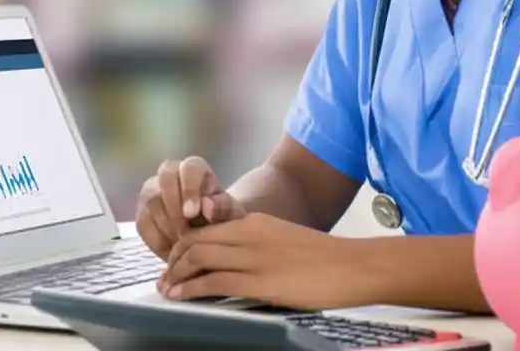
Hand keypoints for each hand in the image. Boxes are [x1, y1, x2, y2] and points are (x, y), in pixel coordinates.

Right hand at [135, 156, 246, 259]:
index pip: (189, 168)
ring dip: (167, 226)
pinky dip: (157, 239)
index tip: (192, 213)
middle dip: (175, 208)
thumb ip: (223, 207)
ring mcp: (152, 191)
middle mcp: (170, 173)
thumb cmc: (222, 218)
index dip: (189, 189)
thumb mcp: (231, 214)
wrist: (209, 235)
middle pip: (165, 180)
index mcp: (195, 168)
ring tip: (184, 244)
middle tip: (187, 232)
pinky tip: (172, 251)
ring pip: (151, 201)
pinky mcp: (143, 212)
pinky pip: (143, 223)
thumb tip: (207, 205)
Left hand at [158, 213, 370, 309]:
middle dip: (174, 261)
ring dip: (176, 275)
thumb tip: (239, 266)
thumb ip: (260, 247)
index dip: (183, 245)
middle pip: (196, 241)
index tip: (175, 261)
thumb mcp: (286, 242)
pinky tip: (181, 296)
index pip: (206, 229)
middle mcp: (250, 234)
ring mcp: (254, 257)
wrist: (354, 266)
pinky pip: (214, 282)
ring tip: (166, 289)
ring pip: (199, 259)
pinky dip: (190, 289)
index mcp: (256, 222)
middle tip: (164, 277)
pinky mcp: (260, 282)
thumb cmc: (326, 259)